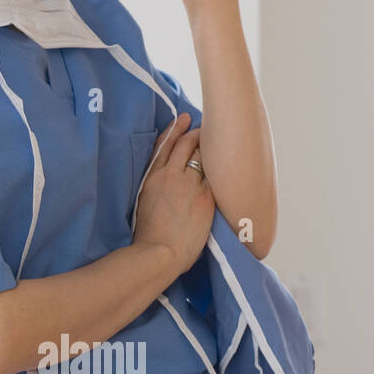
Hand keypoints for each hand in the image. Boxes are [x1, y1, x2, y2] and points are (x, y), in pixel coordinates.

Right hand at [132, 113, 214, 274]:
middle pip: (185, 145)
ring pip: (203, 157)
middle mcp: (171, 176)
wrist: (159, 252)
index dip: (174, 130)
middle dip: (195, 133)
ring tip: (219, 143)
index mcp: (152, 178)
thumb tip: (166, 184)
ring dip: (210, 148)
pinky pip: (216, 176)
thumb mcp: (144, 203)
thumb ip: (156, 187)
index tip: (183, 120)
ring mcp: (190, 185)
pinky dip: (221, 167)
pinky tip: (230, 164)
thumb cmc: (149, 236)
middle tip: (204, 127)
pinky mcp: (206, 197)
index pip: (164, 146)